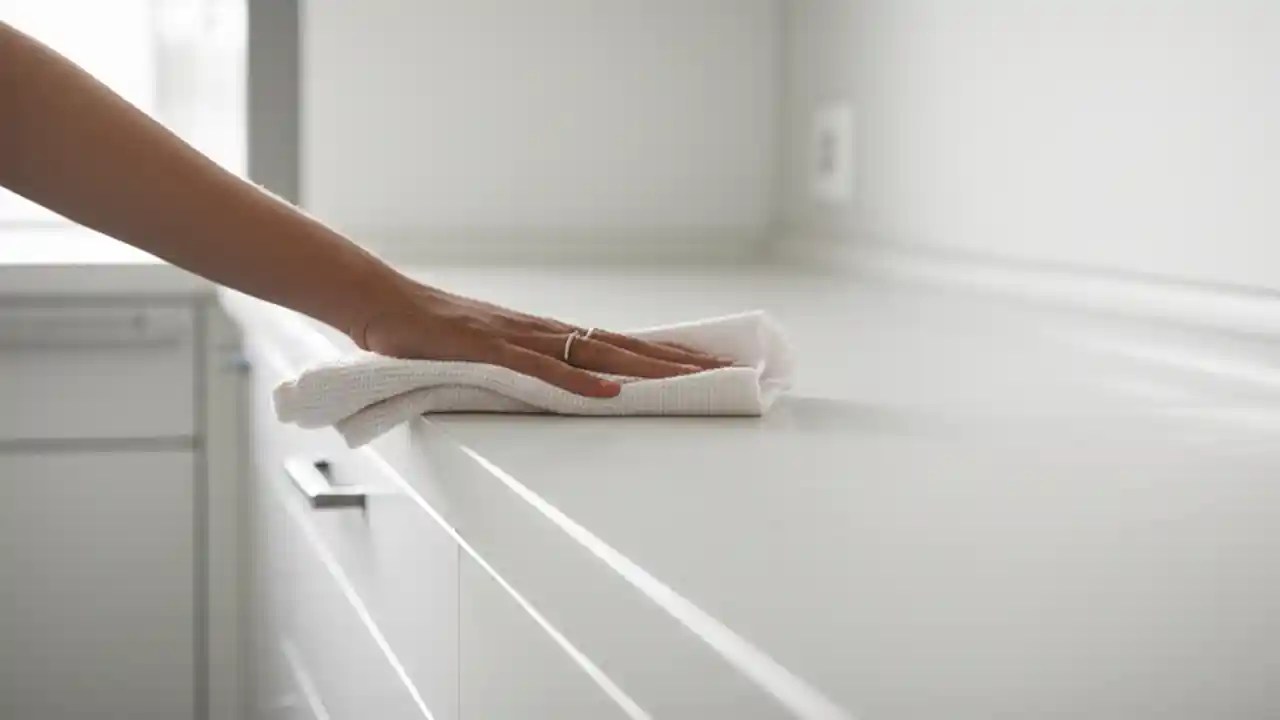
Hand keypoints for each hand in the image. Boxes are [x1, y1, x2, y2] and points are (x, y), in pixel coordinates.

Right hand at [353, 280, 730, 397]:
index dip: (665, 356)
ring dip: (644, 370)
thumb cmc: (433, 334)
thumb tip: (566, 392)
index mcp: (546, 336)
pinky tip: (608, 394)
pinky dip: (574, 384)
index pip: (619, 346)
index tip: (708, 365)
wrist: (381, 304)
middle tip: (725, 371)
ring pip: (593, 356)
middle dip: (676, 362)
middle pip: (622, 349)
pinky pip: (538, 371)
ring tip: (689, 380)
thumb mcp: (491, 356)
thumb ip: (529, 371)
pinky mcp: (485, 351)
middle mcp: (542, 332)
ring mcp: (516, 338)